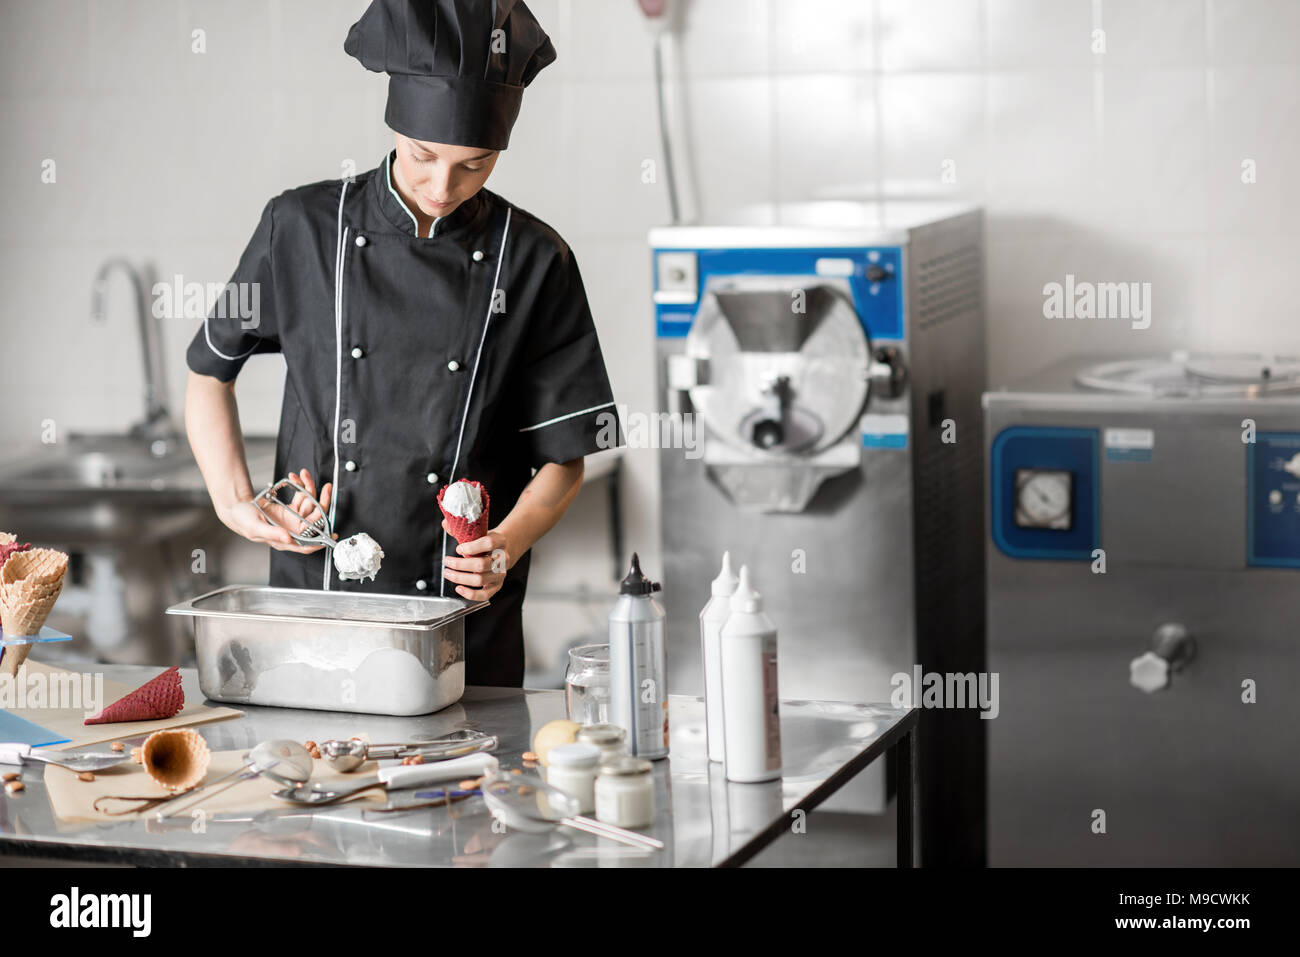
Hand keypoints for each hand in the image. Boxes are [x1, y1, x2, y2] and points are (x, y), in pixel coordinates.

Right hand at [217, 467, 336, 553]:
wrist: (237, 506)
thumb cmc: (243, 521)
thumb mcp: (255, 528)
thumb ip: (272, 534)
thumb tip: (288, 539)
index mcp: (286, 540)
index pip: (308, 544)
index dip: (321, 541)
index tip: (331, 533)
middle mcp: (293, 530)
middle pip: (315, 519)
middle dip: (321, 502)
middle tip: (325, 489)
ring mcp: (293, 518)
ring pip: (310, 504)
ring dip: (309, 488)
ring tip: (304, 475)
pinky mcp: (291, 508)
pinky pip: (302, 496)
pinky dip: (301, 485)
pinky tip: (296, 477)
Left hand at [440, 521, 511, 600]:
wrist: (504, 549)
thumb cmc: (488, 541)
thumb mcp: (479, 532)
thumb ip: (462, 530)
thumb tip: (445, 523)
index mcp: (500, 541)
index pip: (488, 543)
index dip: (471, 547)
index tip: (458, 548)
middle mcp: (503, 559)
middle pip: (481, 565)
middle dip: (459, 564)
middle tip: (447, 561)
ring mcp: (500, 574)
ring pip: (480, 580)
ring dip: (460, 578)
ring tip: (448, 573)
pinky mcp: (497, 585)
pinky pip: (485, 594)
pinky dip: (470, 594)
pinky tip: (459, 588)